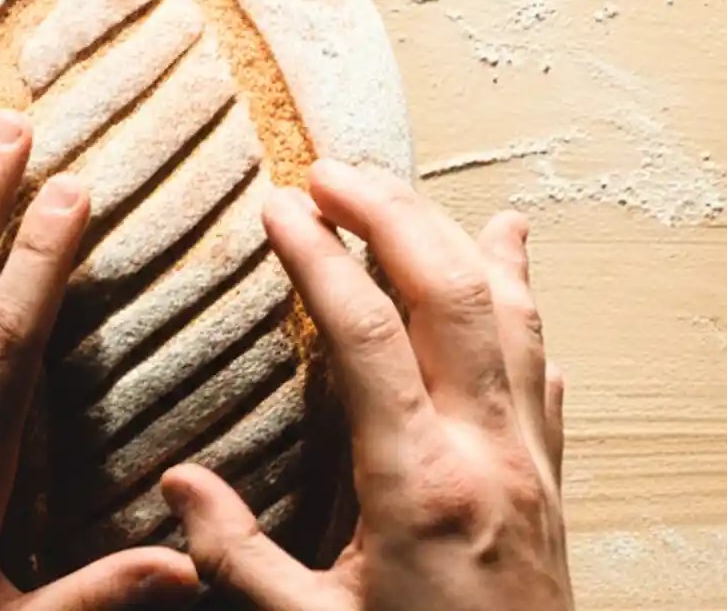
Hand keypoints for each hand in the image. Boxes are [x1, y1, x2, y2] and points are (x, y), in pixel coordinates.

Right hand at [160, 160, 570, 610]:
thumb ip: (236, 557)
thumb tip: (177, 484)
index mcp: (418, 482)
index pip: (369, 332)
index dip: (321, 258)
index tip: (281, 206)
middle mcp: (486, 452)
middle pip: (451, 291)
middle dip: (393, 214)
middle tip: (336, 170)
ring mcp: (529, 460)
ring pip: (511, 315)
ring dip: (463, 242)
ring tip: (429, 197)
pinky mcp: (549, 480)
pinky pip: (543, 370)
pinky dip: (527, 309)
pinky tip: (517, 283)